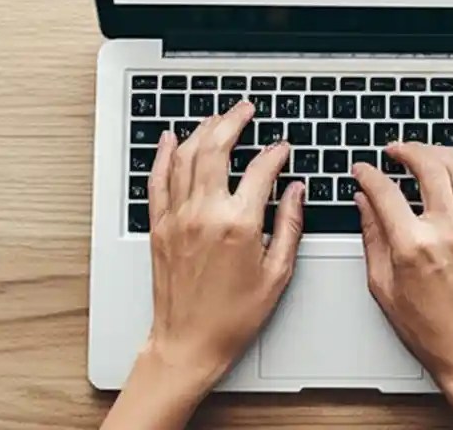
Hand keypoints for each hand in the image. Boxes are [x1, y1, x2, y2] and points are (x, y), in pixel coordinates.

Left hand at [102, 100, 303, 429]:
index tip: (283, 149)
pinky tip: (171, 139)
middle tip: (245, 110)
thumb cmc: (233, 316)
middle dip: (233, 120)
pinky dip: (164, 155)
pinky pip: (158, 180)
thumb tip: (295, 190)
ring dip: (203, 130)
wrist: (188, 343)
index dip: (276, 153)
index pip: (261, 169)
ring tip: (217, 117)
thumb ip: (289, 224)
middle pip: (216, 148)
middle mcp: (204, 214)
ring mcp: (178, 218)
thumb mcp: (277, 272)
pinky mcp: (159, 227)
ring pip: (186, 157)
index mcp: (239, 224)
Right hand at [353, 143, 452, 429]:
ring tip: (427, 153)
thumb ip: (372, 238)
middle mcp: (449, 232)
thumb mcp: (384, 288)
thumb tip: (364, 202)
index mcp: (413, 246)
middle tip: (396, 150)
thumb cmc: (429, 330)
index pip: (385, 191)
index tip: (362, 170)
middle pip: (429, 167)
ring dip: (441, 153)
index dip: (369, 174)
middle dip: (408, 150)